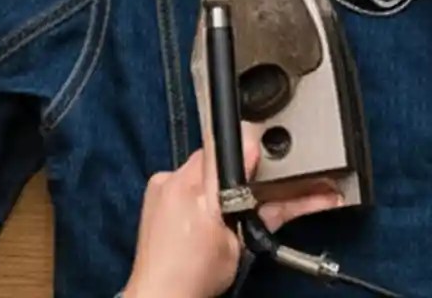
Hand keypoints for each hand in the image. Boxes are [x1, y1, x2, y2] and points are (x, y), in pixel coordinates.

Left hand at [122, 123, 344, 297]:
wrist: (160, 294)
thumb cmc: (195, 275)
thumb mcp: (240, 244)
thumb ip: (261, 207)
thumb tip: (278, 183)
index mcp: (197, 189)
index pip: (226, 148)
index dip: (248, 153)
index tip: (260, 160)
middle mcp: (173, 181)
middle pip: (214, 157)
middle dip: (232, 173)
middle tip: (242, 198)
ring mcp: (159, 187)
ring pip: (199, 168)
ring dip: (214, 183)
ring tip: (219, 210)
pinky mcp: (153, 196)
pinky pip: (182, 180)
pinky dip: (197, 191)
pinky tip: (202, 212)